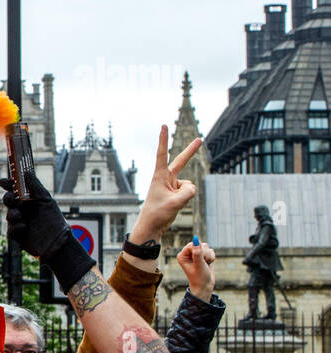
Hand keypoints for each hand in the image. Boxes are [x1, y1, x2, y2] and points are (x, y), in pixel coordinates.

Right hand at [0, 170, 94, 293]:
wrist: (57, 242)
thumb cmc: (55, 220)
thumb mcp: (46, 200)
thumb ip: (35, 186)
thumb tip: (26, 172)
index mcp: (30, 202)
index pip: (16, 191)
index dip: (8, 185)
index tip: (3, 181)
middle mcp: (24, 211)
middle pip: (8, 201)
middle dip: (7, 199)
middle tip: (12, 200)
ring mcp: (20, 223)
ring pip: (8, 215)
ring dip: (13, 214)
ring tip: (20, 217)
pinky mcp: (18, 236)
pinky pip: (10, 230)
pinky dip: (15, 227)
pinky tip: (24, 228)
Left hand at [129, 126, 200, 243]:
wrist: (151, 226)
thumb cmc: (158, 214)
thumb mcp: (176, 203)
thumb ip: (188, 192)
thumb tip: (192, 186)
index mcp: (160, 176)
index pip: (162, 154)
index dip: (163, 139)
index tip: (163, 125)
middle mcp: (166, 178)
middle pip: (181, 161)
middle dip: (191, 151)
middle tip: (199, 139)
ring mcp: (171, 185)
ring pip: (188, 186)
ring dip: (184, 195)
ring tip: (170, 204)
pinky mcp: (176, 192)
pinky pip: (188, 192)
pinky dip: (185, 199)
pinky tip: (175, 205)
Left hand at [178, 240, 215, 300]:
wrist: (205, 285)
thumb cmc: (199, 277)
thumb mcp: (199, 265)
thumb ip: (197, 253)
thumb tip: (196, 240)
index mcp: (182, 255)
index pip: (192, 244)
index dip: (199, 250)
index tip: (201, 259)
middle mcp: (188, 254)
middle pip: (200, 244)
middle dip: (205, 253)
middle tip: (203, 262)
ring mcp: (196, 254)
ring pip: (206, 246)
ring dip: (208, 256)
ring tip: (205, 264)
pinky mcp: (203, 256)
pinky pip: (210, 250)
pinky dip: (212, 257)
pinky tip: (208, 264)